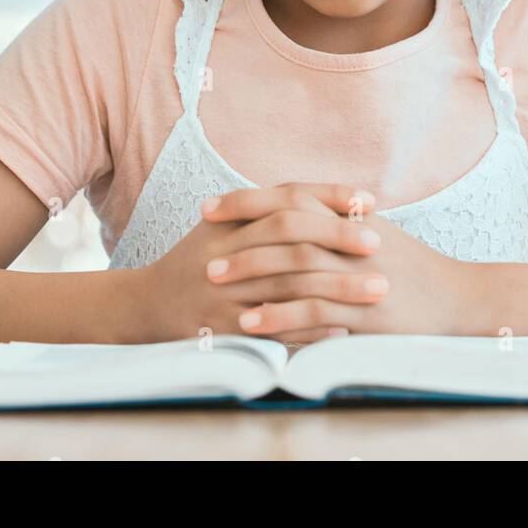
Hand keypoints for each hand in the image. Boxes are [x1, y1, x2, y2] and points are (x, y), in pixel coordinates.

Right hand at [133, 183, 386, 345]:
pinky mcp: (223, 329)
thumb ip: (268, 210)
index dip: (329, 196)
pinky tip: (344, 329)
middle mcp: (226, 251)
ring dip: (337, 288)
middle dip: (339, 239)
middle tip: (379, 245)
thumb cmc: (200, 261)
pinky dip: (311, 330)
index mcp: (231, 220)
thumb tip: (331, 198)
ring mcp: (223, 292)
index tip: (369, 201)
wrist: (148, 305)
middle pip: (291, 237)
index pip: (287, 196)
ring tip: (377, 289)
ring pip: (288, 285)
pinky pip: (275, 330)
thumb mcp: (225, 226)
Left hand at [202, 182, 478, 340]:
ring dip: (252, 274)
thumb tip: (289, 208)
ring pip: (296, 266)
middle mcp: (353, 237)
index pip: (291, 196)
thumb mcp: (374, 231)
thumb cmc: (412, 268)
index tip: (209, 208)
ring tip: (216, 285)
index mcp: (351, 214)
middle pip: (287, 225)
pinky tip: (252, 323)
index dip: (247, 200)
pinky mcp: (367, 309)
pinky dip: (280, 315)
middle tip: (204, 254)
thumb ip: (334, 217)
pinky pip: (315, 309)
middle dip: (241, 238)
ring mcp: (360, 272)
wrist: (459, 298)